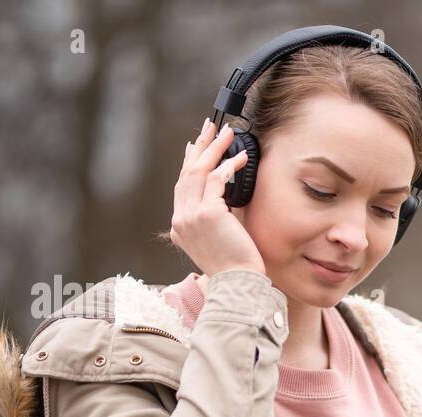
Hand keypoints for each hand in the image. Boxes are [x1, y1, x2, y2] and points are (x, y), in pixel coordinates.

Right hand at [169, 118, 265, 276]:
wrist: (237, 284)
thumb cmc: (235, 267)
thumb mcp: (215, 243)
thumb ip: (211, 223)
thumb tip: (220, 204)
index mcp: (179, 227)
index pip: (181, 186)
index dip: (188, 163)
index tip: (195, 146)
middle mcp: (181, 219)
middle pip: (187, 173)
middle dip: (200, 147)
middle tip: (210, 127)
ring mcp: (191, 215)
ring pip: (200, 172)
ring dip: (215, 149)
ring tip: (228, 133)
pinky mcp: (208, 213)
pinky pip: (218, 180)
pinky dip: (230, 166)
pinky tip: (242, 158)